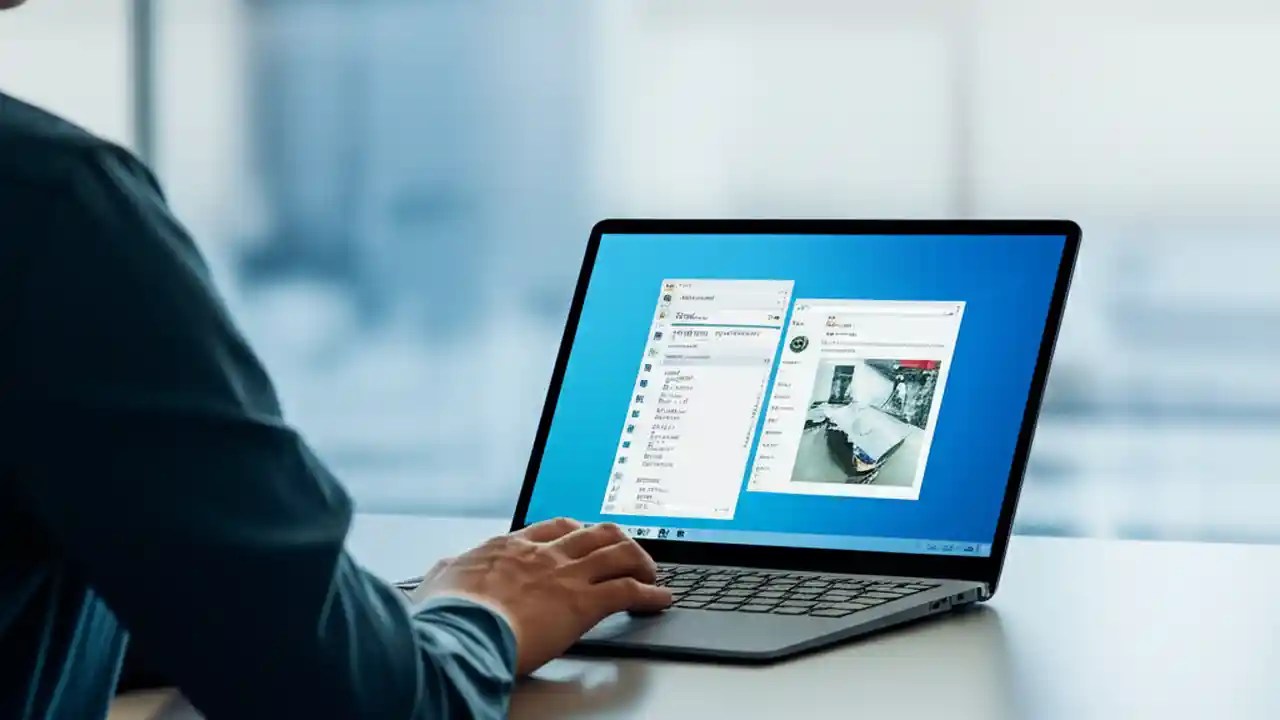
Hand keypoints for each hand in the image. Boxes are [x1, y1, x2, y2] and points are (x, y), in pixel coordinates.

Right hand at [411, 518, 671, 674]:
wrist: (460, 631)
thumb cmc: (445, 615)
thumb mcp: (437, 582)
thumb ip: (446, 571)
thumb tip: (442, 569)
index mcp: (509, 547)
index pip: (555, 526)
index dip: (578, 530)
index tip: (587, 537)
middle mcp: (542, 554)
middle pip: (594, 532)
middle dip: (617, 540)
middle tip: (628, 553)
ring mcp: (565, 575)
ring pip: (618, 552)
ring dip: (640, 561)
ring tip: (651, 573)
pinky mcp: (582, 604)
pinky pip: (628, 591)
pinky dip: (650, 594)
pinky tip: (660, 599)